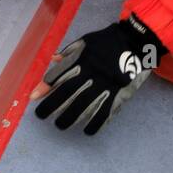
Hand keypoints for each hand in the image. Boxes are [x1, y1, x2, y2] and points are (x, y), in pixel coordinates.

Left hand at [30, 15, 165, 134]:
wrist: (138, 41)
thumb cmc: (108, 41)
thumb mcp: (87, 41)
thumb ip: (70, 51)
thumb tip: (53, 59)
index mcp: (82, 59)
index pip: (60, 74)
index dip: (45, 86)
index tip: (33, 98)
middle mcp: (92, 72)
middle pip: (68, 92)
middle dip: (52, 105)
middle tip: (42, 116)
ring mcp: (106, 84)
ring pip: (84, 105)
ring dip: (70, 117)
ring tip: (60, 125)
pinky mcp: (119, 93)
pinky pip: (106, 111)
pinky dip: (96, 123)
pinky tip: (87, 131)